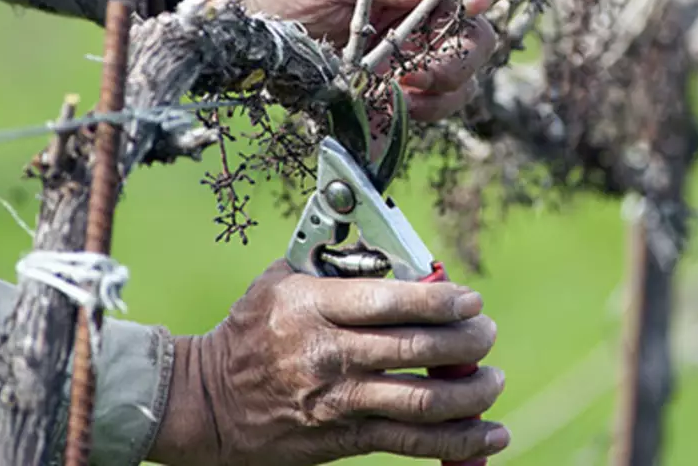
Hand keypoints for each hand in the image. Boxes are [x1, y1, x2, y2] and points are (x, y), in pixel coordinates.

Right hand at [147, 260, 509, 465]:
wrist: (204, 402)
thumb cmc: (249, 331)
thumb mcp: (280, 282)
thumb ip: (335, 265)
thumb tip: (392, 256)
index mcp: (315, 306)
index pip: (392, 300)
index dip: (442, 299)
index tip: (471, 300)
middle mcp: (330, 354)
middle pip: (417, 348)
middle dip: (467, 341)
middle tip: (487, 334)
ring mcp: (338, 401)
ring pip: (422, 400)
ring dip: (471, 392)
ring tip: (492, 381)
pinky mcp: (342, 439)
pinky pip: (409, 441)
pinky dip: (458, 440)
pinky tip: (490, 433)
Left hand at [199, 0, 511, 121]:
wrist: (245, 14)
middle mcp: (426, 4)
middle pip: (481, 27)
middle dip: (463, 51)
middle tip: (422, 66)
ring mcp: (415, 46)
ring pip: (465, 71)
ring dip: (444, 85)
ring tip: (401, 87)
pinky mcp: (398, 83)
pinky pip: (435, 102)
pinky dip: (422, 109)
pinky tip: (391, 103)